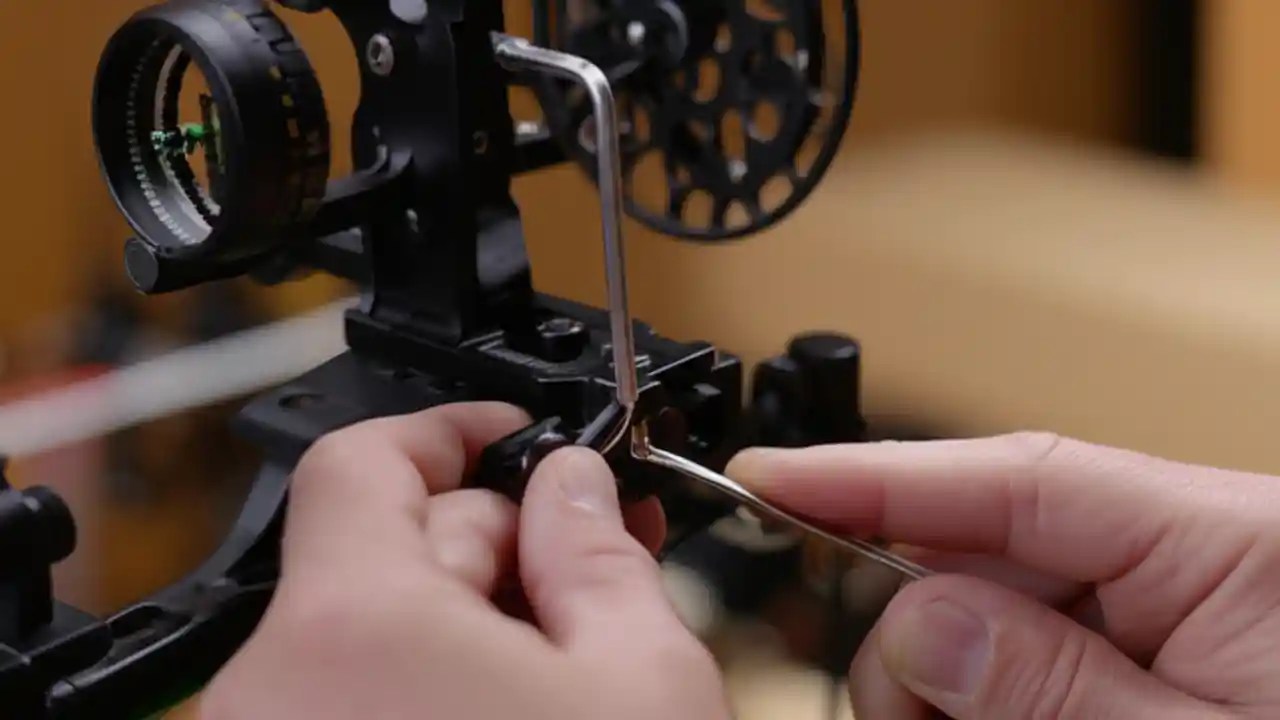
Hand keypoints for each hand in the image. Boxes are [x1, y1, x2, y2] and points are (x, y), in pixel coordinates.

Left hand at [198, 402, 729, 719]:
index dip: (455, 429)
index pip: (364, 455)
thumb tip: (576, 484)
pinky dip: (439, 680)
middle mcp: (277, 686)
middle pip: (384, 545)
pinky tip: (528, 704)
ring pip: (380, 630)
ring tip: (580, 653)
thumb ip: (602, 552)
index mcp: (352, 626)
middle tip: (601, 554)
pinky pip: (359, 694)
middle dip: (503, 536)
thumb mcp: (642, 680)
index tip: (519, 439)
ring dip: (482, 616)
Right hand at [728, 432, 1279, 719]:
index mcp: (1227, 542)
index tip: (769, 477)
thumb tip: (920, 620)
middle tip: (901, 719)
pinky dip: (1000, 695)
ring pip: (1002, 611)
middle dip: (919, 633)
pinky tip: (987, 716)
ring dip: (956, 680)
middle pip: (990, 549)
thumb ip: (1058, 689)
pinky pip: (1040, 652)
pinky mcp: (1163, 647)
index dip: (876, 472)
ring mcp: (1176, 600)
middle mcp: (1194, 552)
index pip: (1015, 477)